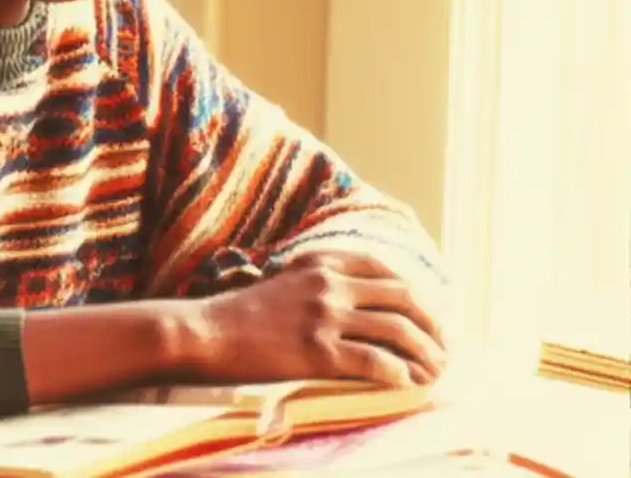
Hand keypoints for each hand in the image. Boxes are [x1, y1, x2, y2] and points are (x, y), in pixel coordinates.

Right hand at [168, 251, 446, 386]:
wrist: (206, 331)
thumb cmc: (240, 312)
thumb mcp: (285, 281)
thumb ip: (319, 280)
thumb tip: (356, 298)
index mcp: (322, 263)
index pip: (386, 270)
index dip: (415, 293)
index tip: (426, 314)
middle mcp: (330, 285)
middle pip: (403, 297)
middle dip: (432, 324)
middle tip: (442, 346)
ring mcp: (325, 317)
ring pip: (397, 330)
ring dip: (425, 353)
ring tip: (434, 371)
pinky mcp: (317, 352)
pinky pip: (374, 362)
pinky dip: (399, 374)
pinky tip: (407, 384)